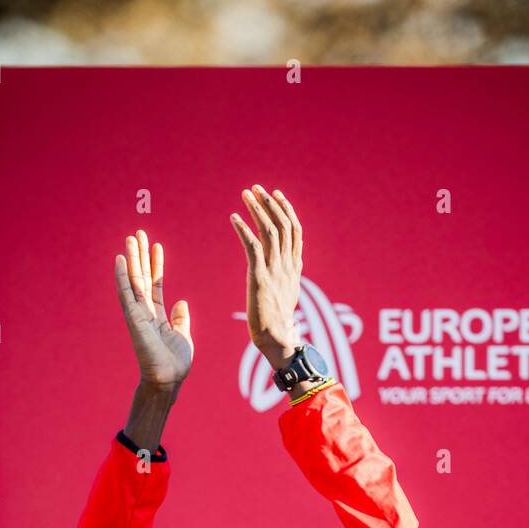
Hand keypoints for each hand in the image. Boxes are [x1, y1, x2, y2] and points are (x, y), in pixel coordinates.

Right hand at [115, 231, 192, 389]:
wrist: (168, 379)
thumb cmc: (175, 363)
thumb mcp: (183, 335)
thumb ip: (181, 318)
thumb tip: (182, 302)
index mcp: (158, 315)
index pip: (156, 284)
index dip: (156, 265)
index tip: (157, 246)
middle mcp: (145, 311)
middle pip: (142, 277)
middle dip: (141, 256)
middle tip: (139, 233)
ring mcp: (138, 314)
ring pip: (133, 280)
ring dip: (131, 259)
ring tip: (131, 238)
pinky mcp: (133, 318)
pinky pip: (126, 293)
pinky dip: (122, 276)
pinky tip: (119, 259)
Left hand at [230, 186, 301, 370]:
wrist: (276, 339)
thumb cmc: (277, 321)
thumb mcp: (287, 292)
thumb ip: (285, 274)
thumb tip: (284, 266)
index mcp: (294, 267)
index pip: (295, 230)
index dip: (286, 210)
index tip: (275, 194)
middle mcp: (288, 265)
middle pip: (284, 225)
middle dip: (270, 203)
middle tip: (256, 188)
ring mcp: (275, 271)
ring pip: (270, 231)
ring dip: (257, 209)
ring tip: (246, 194)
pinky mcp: (260, 278)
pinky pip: (253, 247)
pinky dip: (243, 229)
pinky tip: (233, 218)